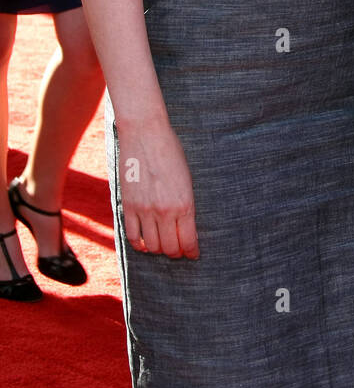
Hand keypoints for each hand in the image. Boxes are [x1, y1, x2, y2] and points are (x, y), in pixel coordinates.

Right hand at [117, 121, 198, 258]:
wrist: (145, 133)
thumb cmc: (171, 151)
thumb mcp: (187, 178)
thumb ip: (185, 203)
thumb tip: (186, 224)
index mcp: (184, 203)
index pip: (188, 241)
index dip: (191, 252)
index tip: (193, 254)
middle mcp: (164, 211)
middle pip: (170, 248)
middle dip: (176, 253)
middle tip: (178, 251)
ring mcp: (144, 210)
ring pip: (151, 246)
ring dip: (158, 249)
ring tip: (162, 246)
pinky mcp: (128, 206)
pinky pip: (132, 235)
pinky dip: (139, 244)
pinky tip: (144, 243)